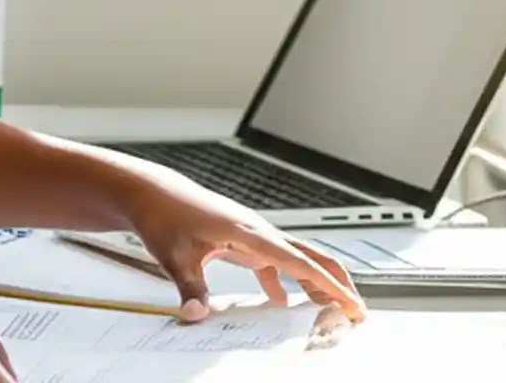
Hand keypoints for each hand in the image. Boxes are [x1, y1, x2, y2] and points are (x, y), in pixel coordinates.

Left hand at [125, 171, 366, 323]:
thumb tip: (196, 314)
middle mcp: (257, 230)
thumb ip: (189, 287)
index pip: (300, 263)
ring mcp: (250, 233)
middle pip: (310, 255)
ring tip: (327, 309)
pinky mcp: (238, 238)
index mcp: (249, 232)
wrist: (150, 192)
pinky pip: (270, 260)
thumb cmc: (163, 215)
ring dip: (313, 282)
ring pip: (293, 257)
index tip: (352, 305)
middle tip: (355, 311)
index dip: (329, 286)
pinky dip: (281, 280)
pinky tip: (280, 300)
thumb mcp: (174, 255)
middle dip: (336, 282)